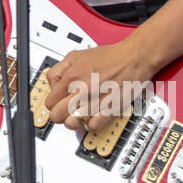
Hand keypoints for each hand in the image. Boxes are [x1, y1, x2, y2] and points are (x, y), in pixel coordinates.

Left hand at [41, 34, 159, 133]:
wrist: (132, 58)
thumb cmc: (108, 57)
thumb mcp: (75, 56)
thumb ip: (58, 71)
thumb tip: (52, 86)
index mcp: (71, 77)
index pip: (50, 102)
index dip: (53, 104)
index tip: (58, 103)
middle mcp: (82, 89)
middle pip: (57, 116)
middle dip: (60, 114)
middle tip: (66, 111)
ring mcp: (96, 100)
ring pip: (72, 123)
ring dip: (74, 120)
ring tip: (79, 114)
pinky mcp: (110, 108)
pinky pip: (92, 126)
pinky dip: (91, 124)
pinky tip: (92, 116)